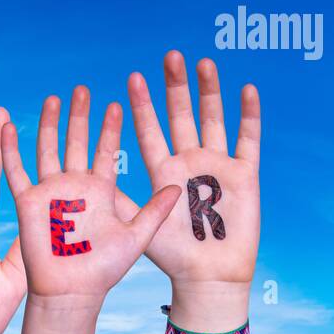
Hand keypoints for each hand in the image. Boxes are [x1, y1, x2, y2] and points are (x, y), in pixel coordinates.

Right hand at [2, 86, 179, 301]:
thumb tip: (177, 186)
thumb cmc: (105, 269)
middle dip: (79, 115)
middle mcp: (74, 186)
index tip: (116, 102)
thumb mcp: (137, 235)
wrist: (72, 292)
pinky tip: (4, 127)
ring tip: (52, 99)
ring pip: (47, 149)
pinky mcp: (28, 202)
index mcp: (100, 189)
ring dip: (48, 124)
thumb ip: (154, 210)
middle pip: (75, 141)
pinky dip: (8, 150)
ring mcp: (50, 192)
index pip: (105, 150)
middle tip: (82, 89)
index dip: (109, 128)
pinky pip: (15, 171)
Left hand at [123, 52, 260, 286]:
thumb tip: (85, 179)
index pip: (150, 130)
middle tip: (170, 55)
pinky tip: (245, 89)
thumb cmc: (172, 257)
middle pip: (181, 116)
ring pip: (213, 119)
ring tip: (203, 62)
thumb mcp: (138, 226)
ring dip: (209, 92)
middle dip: (175, 87)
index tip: (133, 77)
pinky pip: (248, 139)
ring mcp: (217, 165)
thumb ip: (119, 201)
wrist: (209, 277)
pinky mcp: (245, 175)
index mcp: (162, 171)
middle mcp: (189, 162)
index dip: (142, 106)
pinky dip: (248, 115)